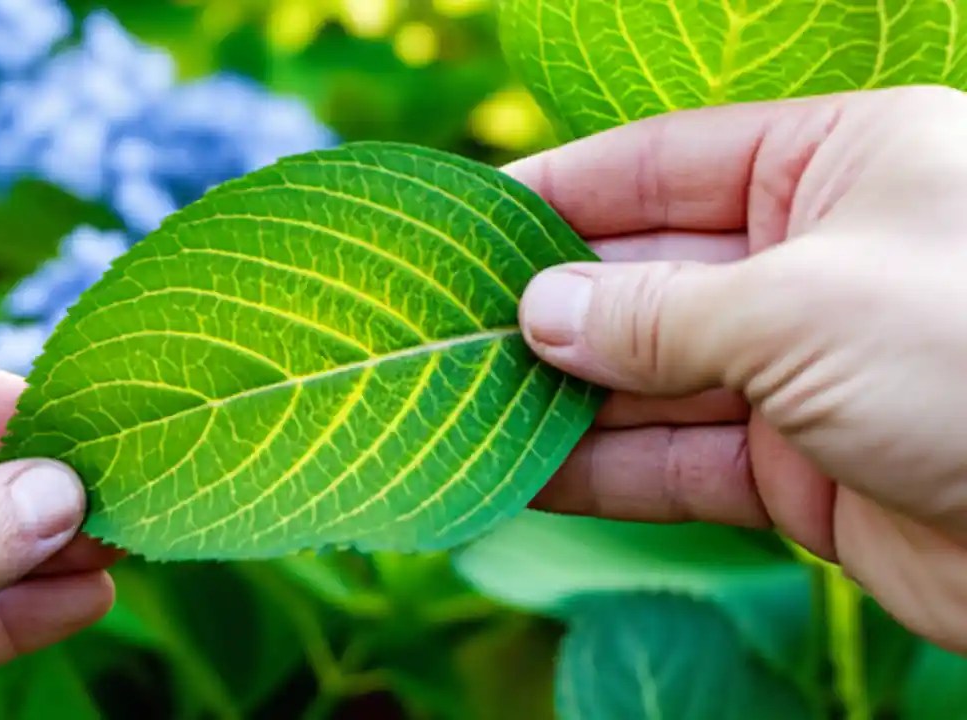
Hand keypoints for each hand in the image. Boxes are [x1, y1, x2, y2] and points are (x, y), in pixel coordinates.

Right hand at [509, 85, 966, 651]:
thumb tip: (538, 311)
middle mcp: (813, 260)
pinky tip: (525, 471)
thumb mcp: (803, 306)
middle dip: (545, 307)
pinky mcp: (803, 468)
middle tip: (438, 331)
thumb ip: (656, 313)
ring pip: (650, 378)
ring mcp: (805, 369)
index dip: (556, 192)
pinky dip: (604, 471)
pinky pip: (677, 461)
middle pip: (644, 276)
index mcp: (834, 165)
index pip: (658, 165)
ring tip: (458, 406)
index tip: (463, 221)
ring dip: (561, 397)